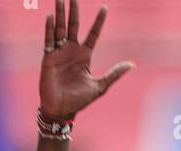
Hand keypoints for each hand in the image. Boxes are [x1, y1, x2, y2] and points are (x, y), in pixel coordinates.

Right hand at [40, 1, 133, 118]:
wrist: (61, 110)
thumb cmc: (79, 101)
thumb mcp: (100, 86)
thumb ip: (114, 74)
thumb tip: (132, 64)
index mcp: (84, 55)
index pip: (93, 34)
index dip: (99, 21)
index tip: (104, 8)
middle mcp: (72, 50)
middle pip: (73, 25)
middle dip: (74, 10)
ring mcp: (59, 52)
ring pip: (60, 28)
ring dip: (60, 13)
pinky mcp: (48, 57)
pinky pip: (49, 39)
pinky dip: (49, 28)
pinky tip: (50, 17)